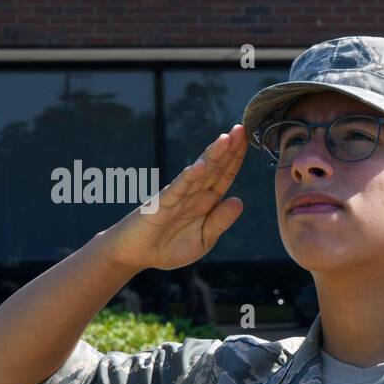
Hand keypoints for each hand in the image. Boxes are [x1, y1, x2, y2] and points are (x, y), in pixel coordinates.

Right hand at [98, 125, 247, 271]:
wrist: (135, 255)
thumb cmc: (168, 247)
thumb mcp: (203, 239)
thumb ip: (219, 222)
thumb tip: (239, 201)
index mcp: (204, 202)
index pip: (223, 176)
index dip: (235, 160)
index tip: (248, 141)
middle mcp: (192, 194)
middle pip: (214, 168)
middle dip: (228, 149)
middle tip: (242, 128)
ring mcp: (177, 197)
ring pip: (198, 173)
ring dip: (212, 156)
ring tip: (226, 138)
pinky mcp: (161, 204)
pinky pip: (178, 189)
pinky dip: (189, 177)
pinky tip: (202, 165)